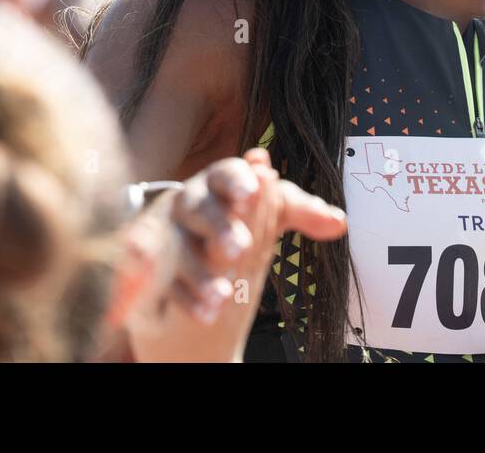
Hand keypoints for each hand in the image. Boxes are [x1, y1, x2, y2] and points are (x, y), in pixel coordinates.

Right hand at [124, 149, 345, 361]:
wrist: (186, 270)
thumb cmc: (227, 232)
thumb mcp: (266, 219)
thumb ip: (298, 213)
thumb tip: (339, 222)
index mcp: (218, 184)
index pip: (227, 172)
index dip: (239, 181)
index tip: (253, 189)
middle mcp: (188, 203)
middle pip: (199, 206)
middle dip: (219, 226)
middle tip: (240, 249)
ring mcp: (163, 236)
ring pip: (176, 248)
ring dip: (198, 272)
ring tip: (221, 297)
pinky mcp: (145, 271)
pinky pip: (159, 284)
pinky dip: (182, 298)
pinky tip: (202, 313)